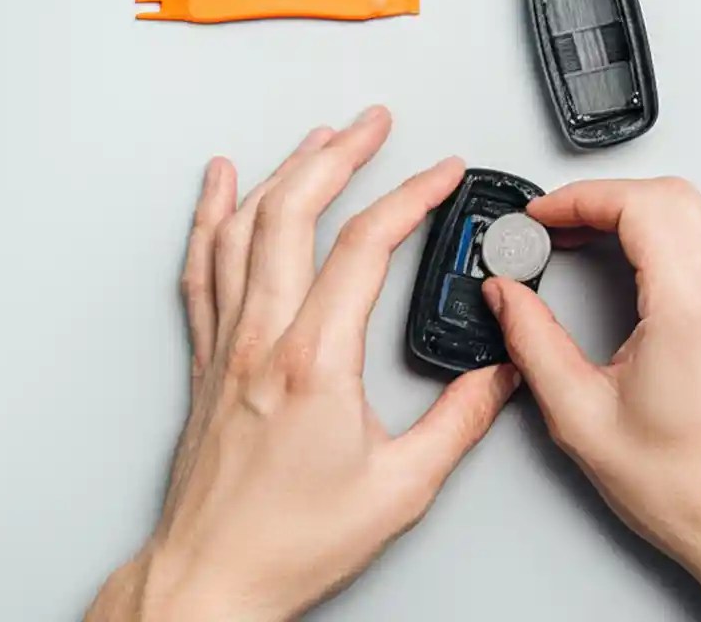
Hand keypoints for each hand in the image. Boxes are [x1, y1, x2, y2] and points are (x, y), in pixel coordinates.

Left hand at [86, 107, 517, 621]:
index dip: (410, 196)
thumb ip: (459, 423)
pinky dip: (210, 218)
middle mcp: (262, 340)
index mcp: (314, 361)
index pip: (367, 247)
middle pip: (294, 214)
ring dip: (282, 173)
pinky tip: (219, 188)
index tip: (440, 172)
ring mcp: (226, 345)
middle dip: (338, 155)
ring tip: (315, 139)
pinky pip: (202, 269)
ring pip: (244, 230)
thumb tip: (499, 377)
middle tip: (373, 124)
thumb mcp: (401, 489)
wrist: (211, 577)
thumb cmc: (290, 543)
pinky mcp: (207, 361)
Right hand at [482, 178, 700, 620]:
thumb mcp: (584, 417)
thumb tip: (507, 296)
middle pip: (671, 198)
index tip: (544, 215)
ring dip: (646, 221)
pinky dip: (684, 245)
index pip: (637, 204)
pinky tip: (654, 276)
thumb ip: (533, 341)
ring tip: (600, 249)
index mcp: (699, 304)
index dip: (578, 199)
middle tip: (561, 229)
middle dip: (607, 202)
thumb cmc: (696, 490)